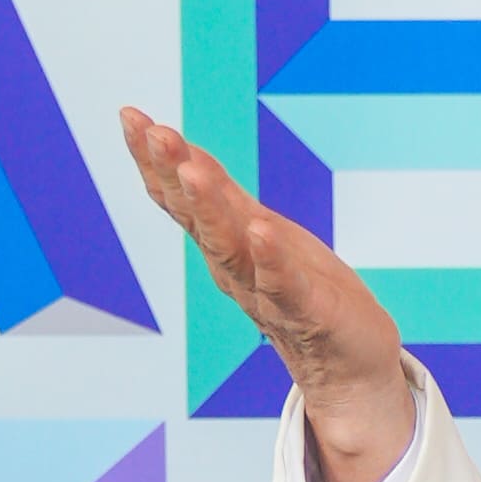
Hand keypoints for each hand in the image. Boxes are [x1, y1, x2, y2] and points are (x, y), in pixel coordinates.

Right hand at [118, 108, 415, 481]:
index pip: (182, 197)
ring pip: (229, 248)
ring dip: (209, 209)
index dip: (153, 159)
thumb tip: (184, 154)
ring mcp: (268, 291)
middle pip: (196, 217)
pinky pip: (283, 284)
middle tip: (152, 132)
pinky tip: (260, 230)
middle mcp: (235, 268)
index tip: (130, 116)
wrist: (349, 366)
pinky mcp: (309, 313)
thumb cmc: (305, 293)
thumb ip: (225, 201)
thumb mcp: (261, 233)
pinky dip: (270, 258)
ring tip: (191, 171)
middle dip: (172, 174)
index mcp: (225, 244)